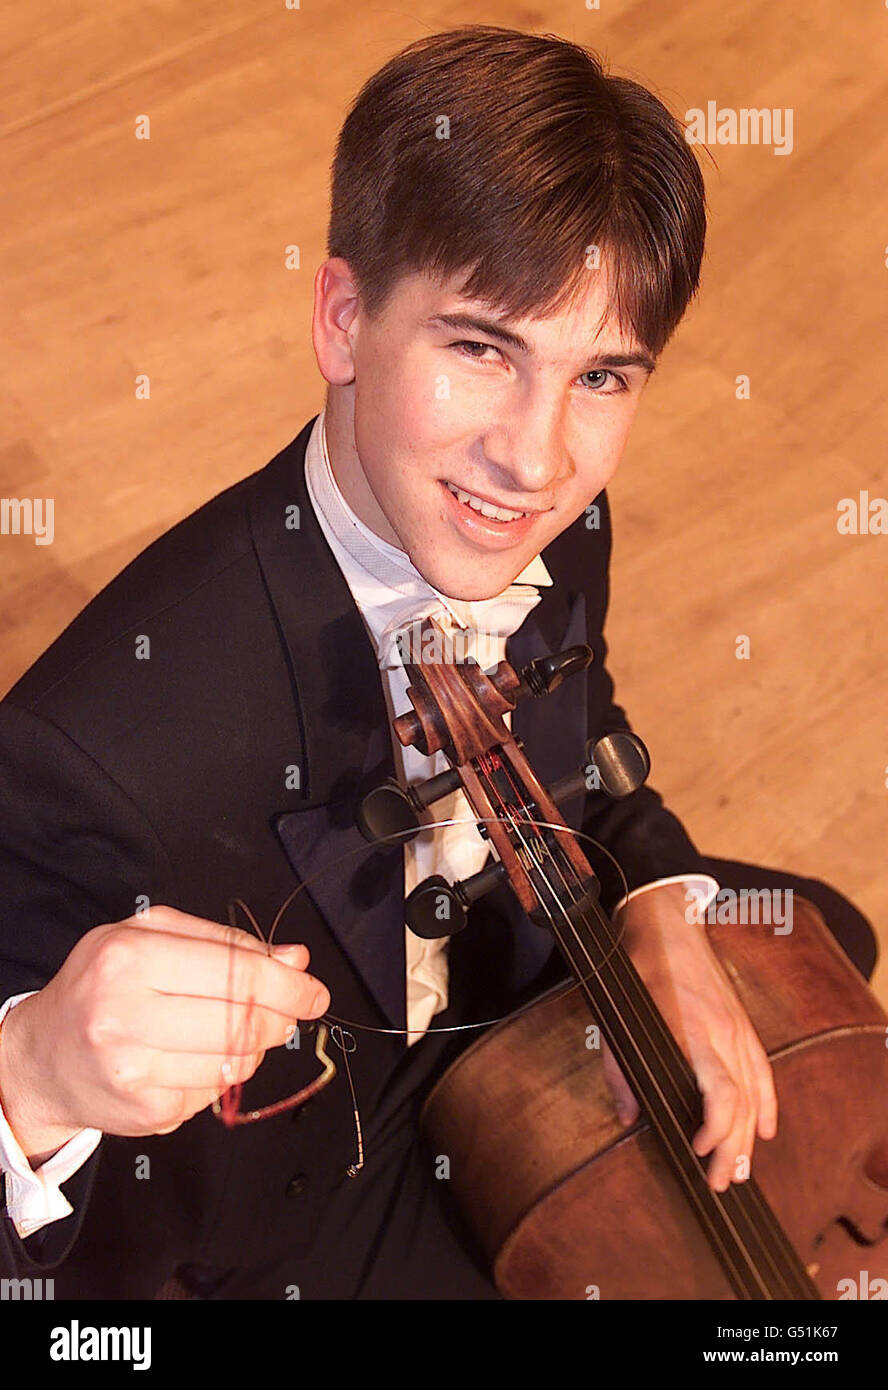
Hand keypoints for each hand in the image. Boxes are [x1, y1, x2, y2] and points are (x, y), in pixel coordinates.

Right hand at [0, 905, 329, 1159]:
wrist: (42, 1058)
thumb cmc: (100, 985)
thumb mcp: (150, 937)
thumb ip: (224, 943)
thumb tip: (294, 961)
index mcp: (130, 959)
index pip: (237, 974)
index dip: (289, 985)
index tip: (313, 991)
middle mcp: (127, 1017)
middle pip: (245, 1022)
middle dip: (280, 1017)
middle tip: (285, 1011)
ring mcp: (136, 1073)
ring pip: (239, 1061)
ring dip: (252, 1046)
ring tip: (223, 1030)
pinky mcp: (148, 1114)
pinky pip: (218, 1092)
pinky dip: (220, 1074)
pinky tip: (189, 1059)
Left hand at [601, 882, 777, 1191]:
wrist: (667, 924)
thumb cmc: (637, 968)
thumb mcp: (617, 1015)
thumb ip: (620, 1069)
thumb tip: (629, 1116)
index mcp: (691, 1031)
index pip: (721, 1090)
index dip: (717, 1128)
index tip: (701, 1150)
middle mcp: (722, 1034)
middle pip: (742, 1103)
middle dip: (733, 1149)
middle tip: (721, 1183)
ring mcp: (738, 1029)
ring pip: (756, 1094)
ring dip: (750, 1137)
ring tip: (740, 1170)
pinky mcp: (743, 1025)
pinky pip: (763, 1072)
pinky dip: (768, 1105)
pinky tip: (765, 1131)